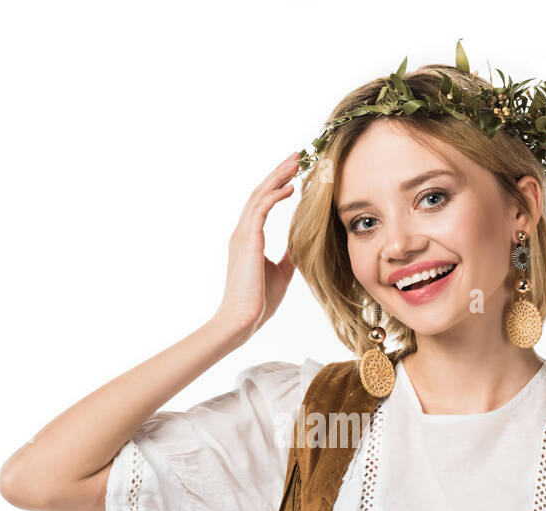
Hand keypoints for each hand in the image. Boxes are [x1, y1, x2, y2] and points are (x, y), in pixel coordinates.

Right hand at [218, 152, 300, 342]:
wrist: (243, 319)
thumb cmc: (259, 301)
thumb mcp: (282, 272)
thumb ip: (289, 255)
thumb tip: (302, 244)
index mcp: (248, 238)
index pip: (262, 202)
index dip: (277, 184)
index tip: (294, 173)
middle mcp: (242, 232)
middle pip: (260, 192)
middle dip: (278, 172)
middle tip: (296, 156)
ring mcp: (242, 234)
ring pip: (259, 195)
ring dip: (278, 177)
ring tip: (295, 163)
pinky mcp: (247, 240)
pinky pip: (260, 209)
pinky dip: (275, 195)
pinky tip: (290, 186)